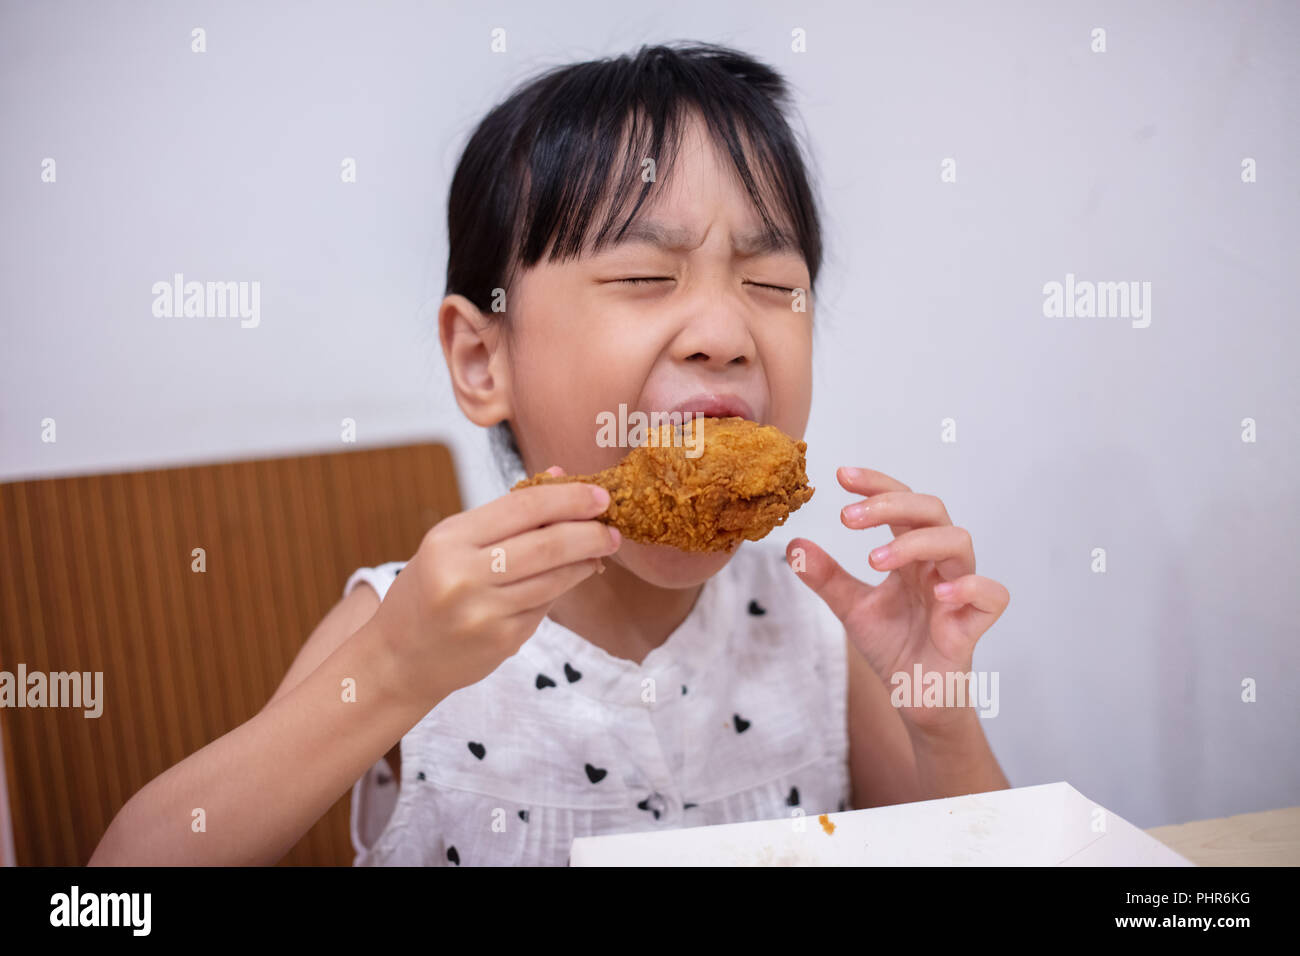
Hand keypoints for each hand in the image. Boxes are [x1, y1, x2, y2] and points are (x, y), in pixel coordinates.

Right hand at [372, 466, 620, 705]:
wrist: (399, 660)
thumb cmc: (428, 589)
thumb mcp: (451, 543)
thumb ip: (505, 514)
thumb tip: (560, 476)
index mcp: (449, 540)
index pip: (523, 507)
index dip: (568, 499)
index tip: (599, 495)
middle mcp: (464, 576)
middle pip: (547, 545)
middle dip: (589, 532)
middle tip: (611, 528)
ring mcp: (485, 613)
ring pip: (554, 579)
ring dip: (585, 562)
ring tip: (600, 550)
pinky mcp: (503, 641)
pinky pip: (545, 607)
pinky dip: (561, 588)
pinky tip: (569, 578)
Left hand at [788, 467, 1008, 732]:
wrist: (912, 694)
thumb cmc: (893, 644)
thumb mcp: (850, 607)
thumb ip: (826, 577)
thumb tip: (794, 545)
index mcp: (911, 553)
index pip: (901, 503)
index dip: (876, 485)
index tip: (841, 477)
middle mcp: (938, 563)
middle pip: (931, 510)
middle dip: (890, 505)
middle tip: (847, 517)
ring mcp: (960, 589)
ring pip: (959, 541)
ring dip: (916, 542)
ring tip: (875, 559)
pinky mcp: (975, 622)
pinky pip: (991, 593)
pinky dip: (967, 587)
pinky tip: (937, 593)